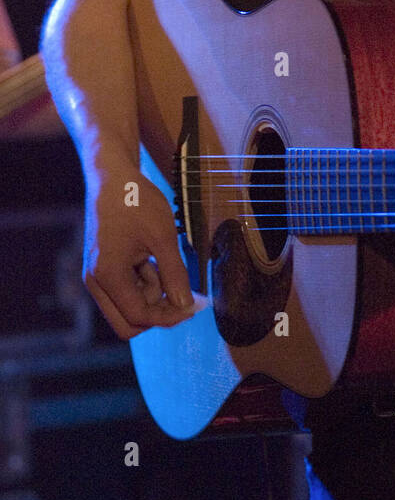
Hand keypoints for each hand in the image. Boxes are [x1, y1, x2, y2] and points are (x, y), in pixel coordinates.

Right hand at [82, 165, 197, 339]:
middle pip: (127, 323)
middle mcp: (96, 282)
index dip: (169, 316)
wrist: (112, 176)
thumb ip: (175, 274)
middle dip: (157, 312)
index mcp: (108, 276)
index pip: (138, 316)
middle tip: (183, 295)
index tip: (194, 306)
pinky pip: (125, 291)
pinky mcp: (102, 268)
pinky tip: (152, 258)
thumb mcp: (163, 237)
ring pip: (127, 307)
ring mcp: (97, 276)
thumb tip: (187, 306)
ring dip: (151, 294)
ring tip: (162, 261)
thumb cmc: (136, 201)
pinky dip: (143, 283)